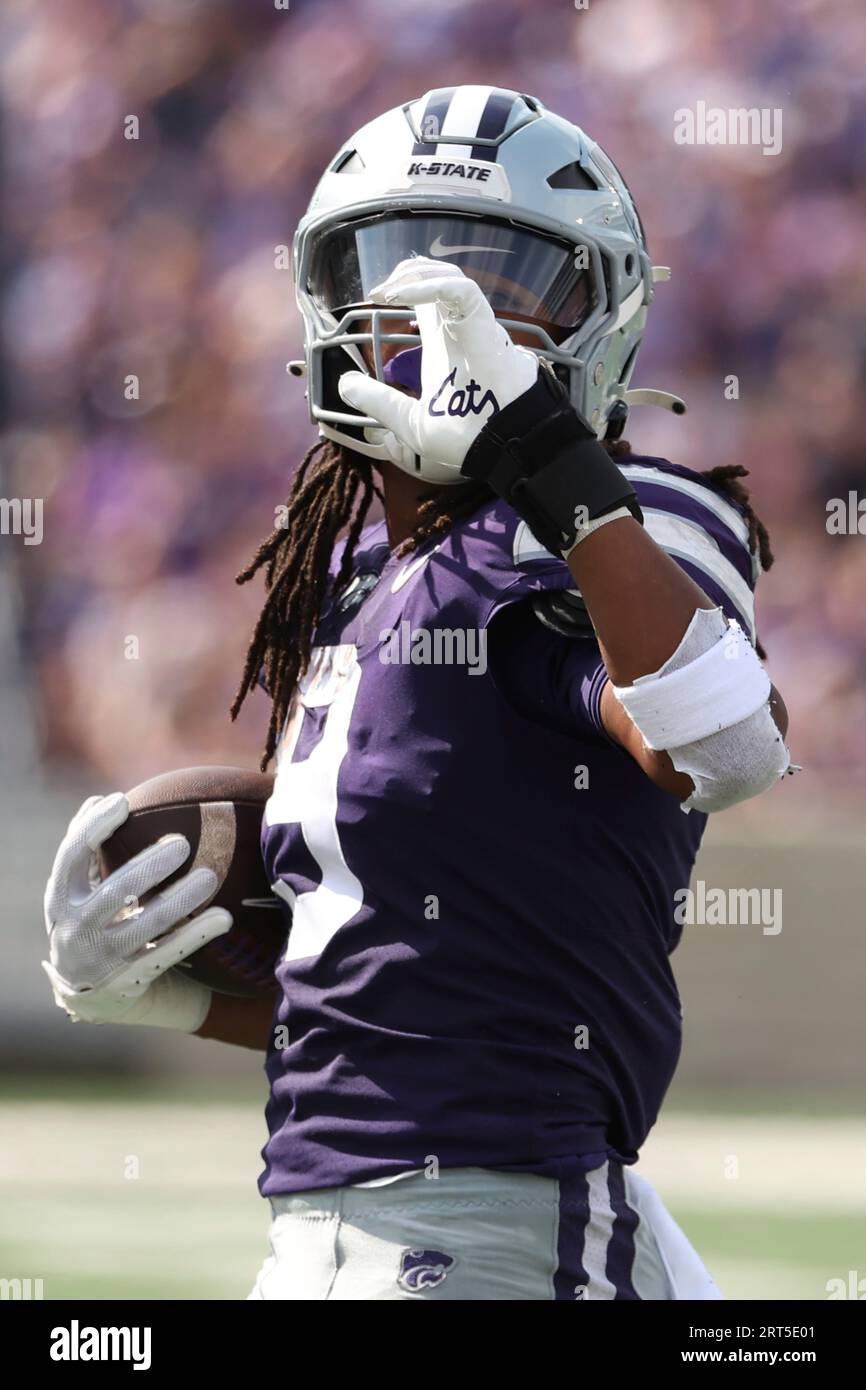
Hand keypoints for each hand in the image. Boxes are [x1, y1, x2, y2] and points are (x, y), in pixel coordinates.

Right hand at [43, 793, 230, 1025]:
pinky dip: (196, 934)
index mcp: (61, 898)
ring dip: (180, 900)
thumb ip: (84, 847)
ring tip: (209, 876)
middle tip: (181, 843)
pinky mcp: (132, 978)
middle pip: (114, 893)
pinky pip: (169, 953)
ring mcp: (104, 956)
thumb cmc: (85, 919)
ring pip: (146, 925)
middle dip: (148, 867)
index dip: (93, 828)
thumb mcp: (74, 890)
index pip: (70, 857)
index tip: (122, 802)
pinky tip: (223, 917)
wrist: (85, 991)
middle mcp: (77, 929)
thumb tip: (100, 799)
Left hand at [338, 258, 537, 479]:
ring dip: (416, 275)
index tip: (374, 296)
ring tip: (387, 291)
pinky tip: (401, 298)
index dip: (401, 288)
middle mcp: (457, 328)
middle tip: (377, 290)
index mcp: (443, 344)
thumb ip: (378, 401)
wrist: (500, 447)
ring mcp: (472, 324)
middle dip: (406, 273)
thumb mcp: (408, 420)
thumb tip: (343, 386)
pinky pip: (461, 290)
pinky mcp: (484, 324)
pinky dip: (431, 287)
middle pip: (437, 276)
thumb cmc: (467, 437)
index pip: (426, 299)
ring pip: (450, 275)